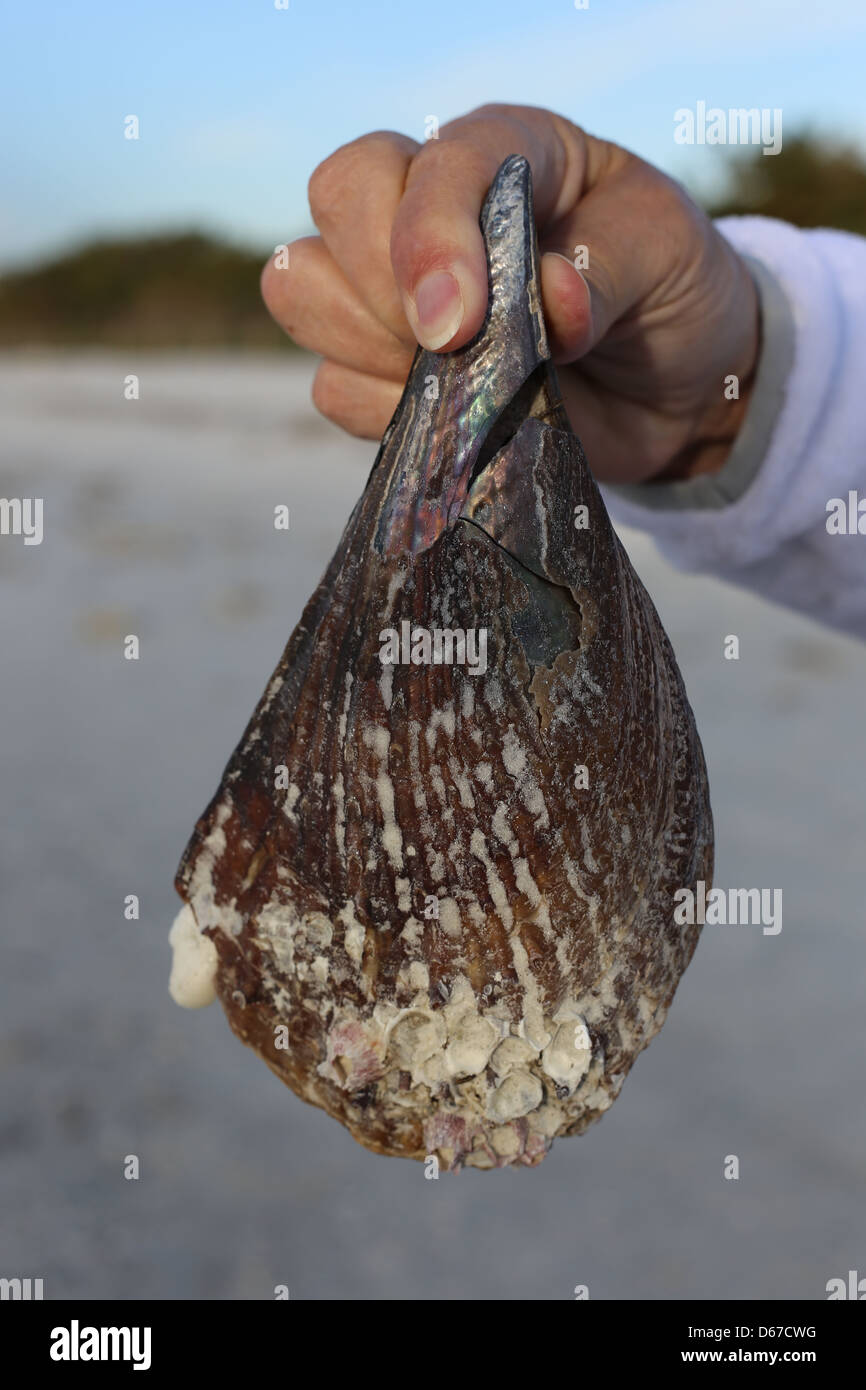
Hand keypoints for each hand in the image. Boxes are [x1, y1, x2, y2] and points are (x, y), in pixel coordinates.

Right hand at [261, 104, 758, 484]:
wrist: (676, 389)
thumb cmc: (670, 293)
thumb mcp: (667, 257)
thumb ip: (606, 271)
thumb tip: (551, 306)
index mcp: (503, 151)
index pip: (423, 164)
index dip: (426, 239)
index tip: (457, 325)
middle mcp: (432, 207)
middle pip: (336, 201)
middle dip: (382, 285)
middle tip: (457, 346)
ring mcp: (396, 291)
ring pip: (305, 289)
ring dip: (369, 347)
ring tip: (457, 379)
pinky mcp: (385, 374)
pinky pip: (331, 388)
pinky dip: (382, 413)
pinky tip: (451, 419)